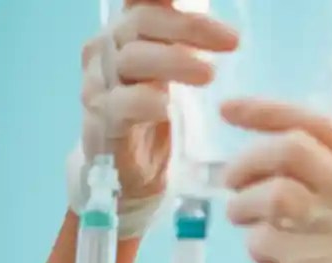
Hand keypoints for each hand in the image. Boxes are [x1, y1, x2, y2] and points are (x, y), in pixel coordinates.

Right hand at [73, 2, 238, 215]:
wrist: (137, 171)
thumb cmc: (161, 112)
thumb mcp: (179, 71)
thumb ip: (190, 40)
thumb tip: (227, 24)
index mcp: (127, 30)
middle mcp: (107, 48)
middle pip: (144, 22)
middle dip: (191, 27)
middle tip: (233, 41)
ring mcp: (99, 83)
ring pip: (133, 59)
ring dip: (175, 62)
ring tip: (210, 74)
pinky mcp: (100, 121)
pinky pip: (120, 104)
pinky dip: (146, 102)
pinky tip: (169, 106)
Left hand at [220, 98, 331, 262]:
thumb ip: (329, 184)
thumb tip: (265, 141)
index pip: (324, 126)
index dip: (270, 111)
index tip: (229, 110)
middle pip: (295, 149)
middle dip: (249, 162)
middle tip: (230, 185)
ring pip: (276, 196)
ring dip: (247, 210)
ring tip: (250, 230)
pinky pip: (270, 243)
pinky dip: (258, 250)